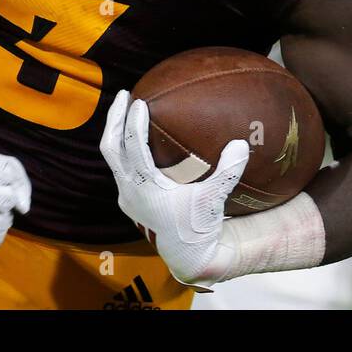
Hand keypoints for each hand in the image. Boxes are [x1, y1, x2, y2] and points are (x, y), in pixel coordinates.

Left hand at [100, 89, 249, 285]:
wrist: (188, 257)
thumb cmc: (199, 228)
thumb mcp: (214, 200)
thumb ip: (227, 173)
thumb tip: (240, 143)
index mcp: (144, 188)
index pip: (132, 148)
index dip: (132, 123)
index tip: (139, 102)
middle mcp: (129, 191)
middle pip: (111, 149)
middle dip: (114, 120)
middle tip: (124, 95)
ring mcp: (127, 196)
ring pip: (113, 158)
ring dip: (117, 133)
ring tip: (126, 110)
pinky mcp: (131, 200)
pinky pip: (121, 167)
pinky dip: (125, 148)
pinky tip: (137, 138)